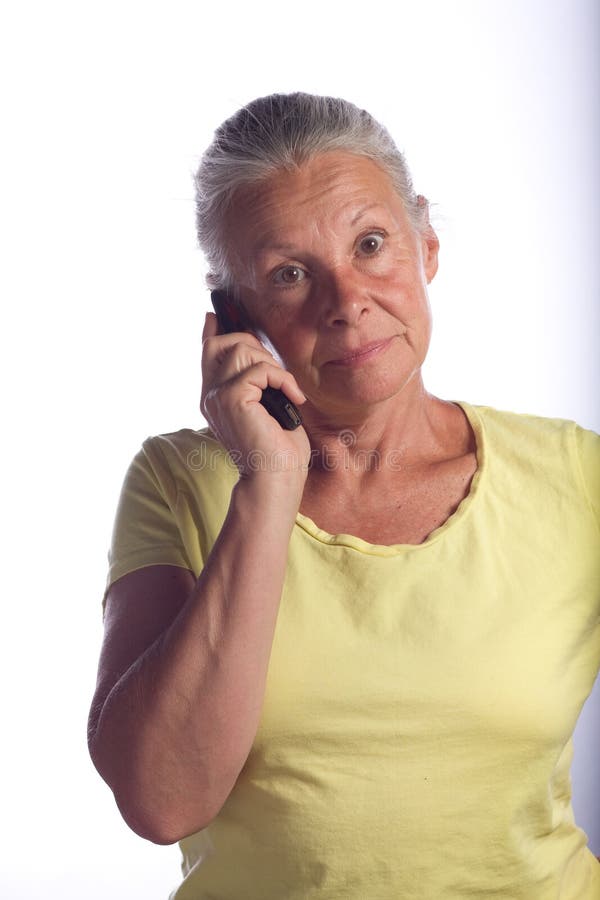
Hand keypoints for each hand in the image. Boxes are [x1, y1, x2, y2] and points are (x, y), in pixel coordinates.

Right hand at [200, 313, 310, 486]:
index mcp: (215, 397)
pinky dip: (283, 380)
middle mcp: (209, 395)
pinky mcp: (231, 399)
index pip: (207, 350)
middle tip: (276, 373)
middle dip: (253, 345)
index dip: (214, 328)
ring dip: (271, 365)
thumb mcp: (267, 408)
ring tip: (285, 390)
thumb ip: (257, 382)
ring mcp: (216, 396)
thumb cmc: (277, 451)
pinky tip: (293, 399)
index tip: (218, 312)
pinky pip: (260, 369)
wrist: (275, 481)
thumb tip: (260, 354)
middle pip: (222, 342)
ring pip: (241, 350)